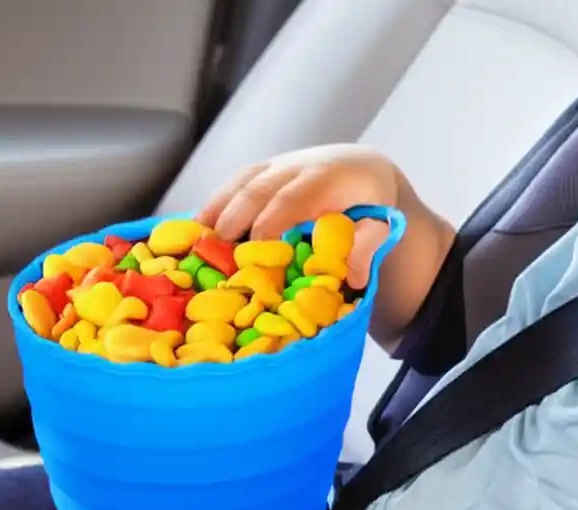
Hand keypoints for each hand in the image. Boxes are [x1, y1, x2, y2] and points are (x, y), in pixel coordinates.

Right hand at [197, 144, 399, 289]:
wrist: (361, 165)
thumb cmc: (369, 201)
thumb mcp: (381, 221)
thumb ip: (368, 245)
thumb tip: (354, 278)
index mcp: (325, 177)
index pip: (291, 198)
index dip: (269, 223)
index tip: (256, 252)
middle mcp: (295, 166)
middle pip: (257, 188)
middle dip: (235, 216)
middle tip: (218, 250)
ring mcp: (274, 165)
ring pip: (240, 182)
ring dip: (217, 209)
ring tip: (197, 239)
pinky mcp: (261, 169)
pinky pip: (234, 182)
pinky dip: (214, 203)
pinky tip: (196, 227)